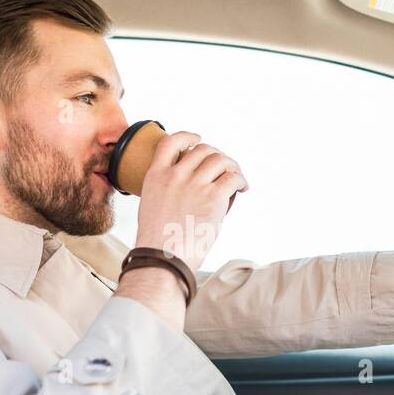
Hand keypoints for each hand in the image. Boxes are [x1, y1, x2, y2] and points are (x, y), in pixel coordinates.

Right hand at [133, 132, 248, 272]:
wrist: (164, 257)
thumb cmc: (159, 242)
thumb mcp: (152, 207)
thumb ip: (166, 192)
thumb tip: (185, 193)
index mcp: (156, 176)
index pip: (171, 142)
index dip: (187, 137)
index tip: (198, 140)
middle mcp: (175, 175)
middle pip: (203, 150)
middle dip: (217, 156)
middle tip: (224, 169)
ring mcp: (194, 184)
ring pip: (221, 160)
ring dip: (232, 167)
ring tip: (237, 180)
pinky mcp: (213, 196)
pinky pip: (233, 178)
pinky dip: (241, 181)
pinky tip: (242, 189)